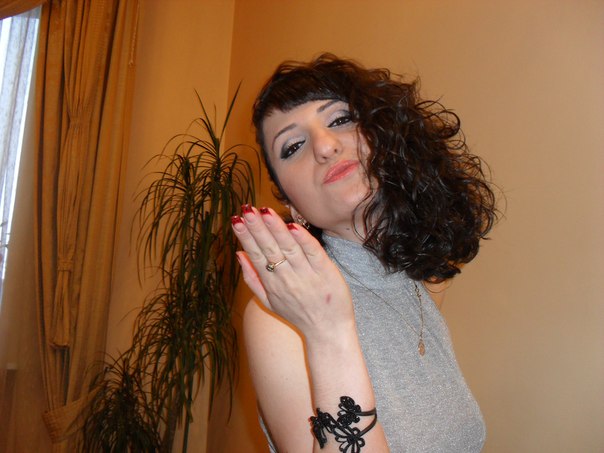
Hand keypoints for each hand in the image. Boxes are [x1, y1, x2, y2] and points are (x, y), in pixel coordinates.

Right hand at [231, 205, 354, 340]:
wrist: (328, 333)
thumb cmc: (298, 315)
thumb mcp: (269, 302)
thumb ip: (252, 278)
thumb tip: (238, 254)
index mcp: (272, 283)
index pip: (256, 255)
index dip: (245, 237)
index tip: (236, 220)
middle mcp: (287, 278)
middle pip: (269, 249)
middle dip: (257, 228)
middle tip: (246, 210)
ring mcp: (306, 275)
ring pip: (288, 247)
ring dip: (276, 228)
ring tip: (264, 212)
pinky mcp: (326, 272)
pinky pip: (312, 252)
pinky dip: (303, 239)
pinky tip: (292, 226)